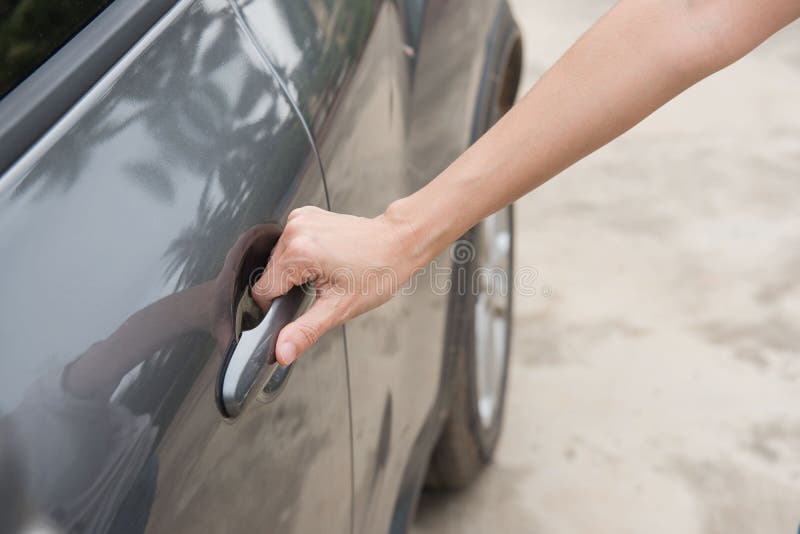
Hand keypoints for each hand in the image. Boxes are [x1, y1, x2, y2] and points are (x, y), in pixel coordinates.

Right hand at [253, 206, 420, 365]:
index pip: (263, 291)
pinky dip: (301, 256)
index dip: (276, 308)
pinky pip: (289, 245)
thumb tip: (281, 352)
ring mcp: (299, 219)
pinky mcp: (304, 215)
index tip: (301, 307)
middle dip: (289, 289)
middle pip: (269, 275)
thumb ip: (305, 331)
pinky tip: (324, 259)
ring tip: (326, 272)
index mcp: (299, 252)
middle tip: (322, 288)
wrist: (398, 243)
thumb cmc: (377, 272)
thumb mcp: (339, 308)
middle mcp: (295, 230)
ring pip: (277, 260)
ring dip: (295, 272)